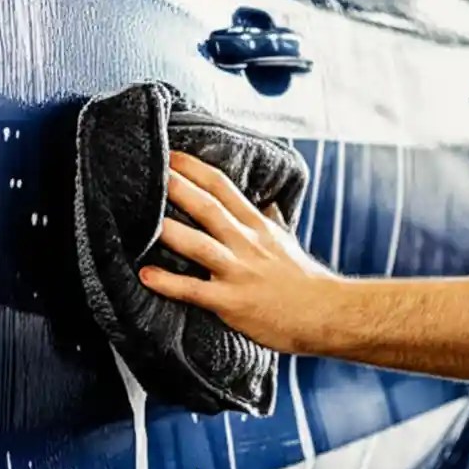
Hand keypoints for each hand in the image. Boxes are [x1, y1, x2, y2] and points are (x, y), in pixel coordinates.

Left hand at [138, 152, 337, 353]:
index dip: (195, 169)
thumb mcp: (287, 241)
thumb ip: (271, 220)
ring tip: (140, 218)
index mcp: (258, 226)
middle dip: (178, 188)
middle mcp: (247, 243)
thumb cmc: (305, 281)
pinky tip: (146, 276)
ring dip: (170, 231)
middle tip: (150, 170)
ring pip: (200, 245)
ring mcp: (239, 272)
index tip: (171, 154)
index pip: (224, 188)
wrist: (328, 314)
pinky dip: (169, 283)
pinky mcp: (233, 301)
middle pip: (208, 208)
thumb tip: (268, 202)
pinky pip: (195, 291)